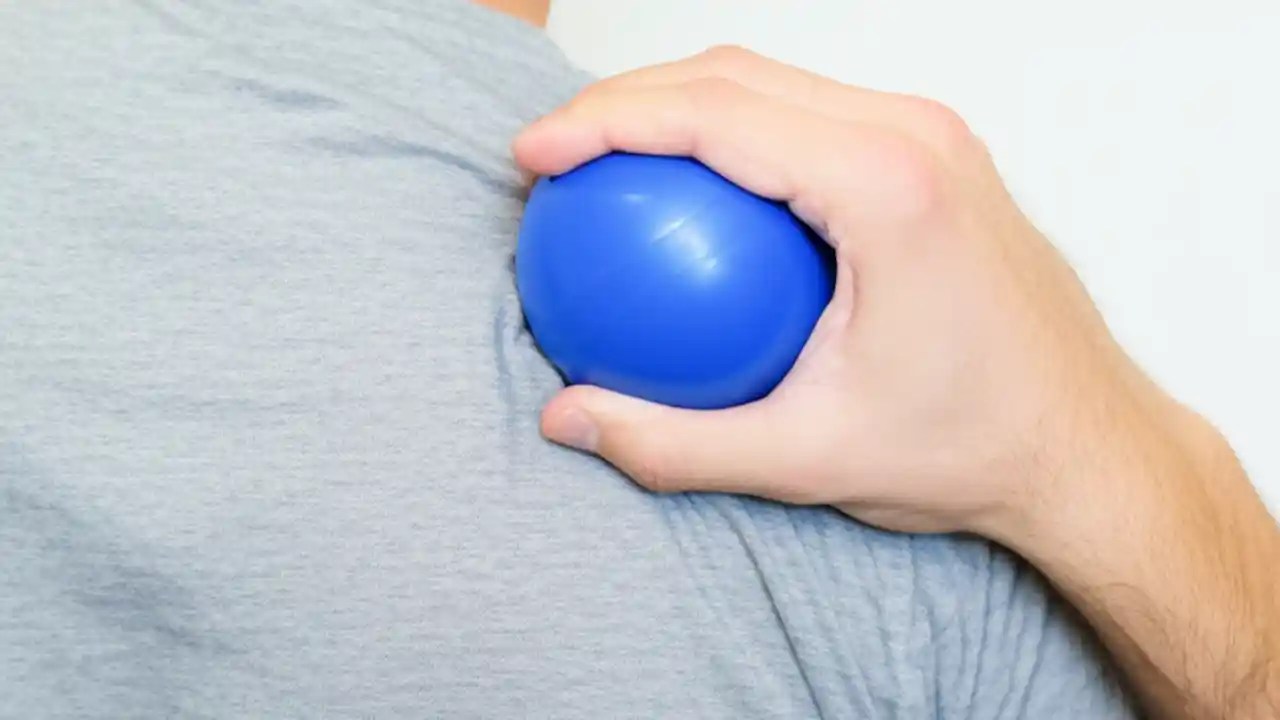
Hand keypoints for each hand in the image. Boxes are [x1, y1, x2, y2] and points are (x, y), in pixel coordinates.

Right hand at [513, 46, 1135, 535]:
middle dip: (626, 97)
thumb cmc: (969, 450)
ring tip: (604, 160)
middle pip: (736, 73)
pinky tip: (689, 193)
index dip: (605, 121)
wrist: (1085, 446)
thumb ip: (674, 442)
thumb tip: (567, 420)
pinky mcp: (934, 156)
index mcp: (889, 185)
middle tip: (553, 155)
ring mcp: (932, 136)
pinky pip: (811, 116)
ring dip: (678, 105)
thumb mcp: (806, 459)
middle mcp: (916, 135)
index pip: (715, 115)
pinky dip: (734, 134)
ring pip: (773, 81)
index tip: (535, 158)